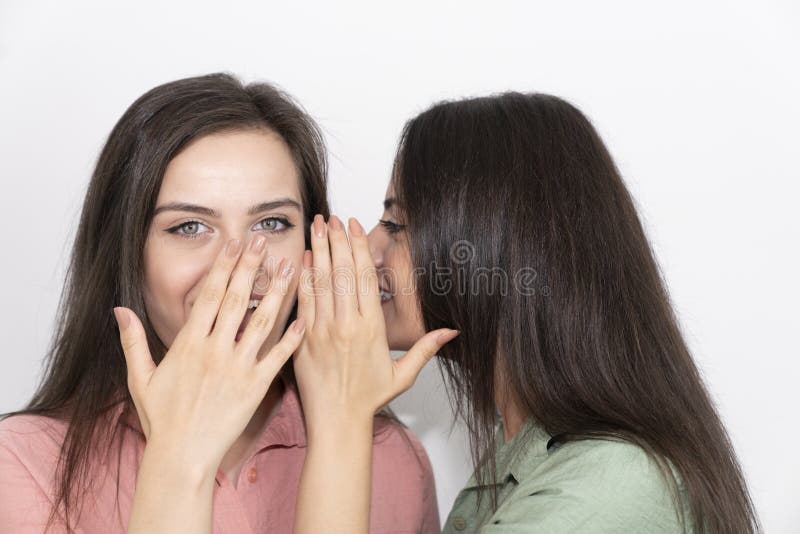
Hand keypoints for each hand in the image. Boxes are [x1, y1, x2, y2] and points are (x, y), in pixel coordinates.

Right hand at [113, 236, 303, 472]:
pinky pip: (277, 357)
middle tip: (264, 240)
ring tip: (290, 267)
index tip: (234, 243)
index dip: (223, 267)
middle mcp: (215, 351)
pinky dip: (292, 337)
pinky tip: (304, 317)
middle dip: (250, 267)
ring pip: (261, 322)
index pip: (208, 296)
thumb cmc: (162, 419)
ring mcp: (238, 368)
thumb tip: (120, 310)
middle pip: (236, 299)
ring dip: (277, 292)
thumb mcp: (140, 378)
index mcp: (188, 344)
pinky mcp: (256, 387)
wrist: (182, 456)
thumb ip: (132, 341)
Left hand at [292, 215, 458, 428]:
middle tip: (330, 217)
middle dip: (336, 241)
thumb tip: (453, 331)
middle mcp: (346, 325)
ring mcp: (323, 331)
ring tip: (315, 226)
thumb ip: (426, 348)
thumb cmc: (369, 399)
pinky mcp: (303, 340)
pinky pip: (303, 302)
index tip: (353, 226)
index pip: (365, 278)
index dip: (359, 247)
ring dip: (318, 251)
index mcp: (372, 328)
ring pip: (321, 282)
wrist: (337, 422)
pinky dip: (303, 278)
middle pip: (342, 272)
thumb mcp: (403, 374)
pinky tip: (302, 259)